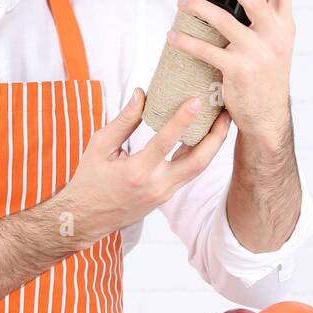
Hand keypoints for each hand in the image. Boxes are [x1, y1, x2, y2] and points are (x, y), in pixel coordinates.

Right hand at [54, 88, 230, 243]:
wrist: (86, 218)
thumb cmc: (89, 180)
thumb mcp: (100, 146)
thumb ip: (124, 120)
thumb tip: (142, 94)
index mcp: (136, 172)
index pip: (165, 142)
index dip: (183, 119)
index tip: (197, 100)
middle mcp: (156, 186)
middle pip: (198, 161)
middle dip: (216, 136)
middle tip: (226, 112)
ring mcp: (164, 194)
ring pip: (198, 168)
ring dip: (212, 145)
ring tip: (222, 121)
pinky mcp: (166, 197)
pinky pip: (188, 174)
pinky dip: (197, 154)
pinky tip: (203, 137)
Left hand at [167, 0, 294, 147]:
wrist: (266, 115)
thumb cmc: (265, 77)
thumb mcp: (275, 46)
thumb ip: (265, 22)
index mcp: (286, 26)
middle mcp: (276, 36)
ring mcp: (258, 53)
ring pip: (223, 20)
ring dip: (197, 8)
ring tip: (181, 4)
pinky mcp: (239, 70)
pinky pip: (206, 49)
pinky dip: (186, 41)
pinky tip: (173, 36)